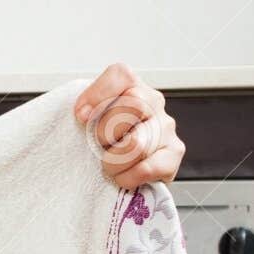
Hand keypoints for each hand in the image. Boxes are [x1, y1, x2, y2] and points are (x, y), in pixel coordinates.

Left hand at [73, 62, 184, 188]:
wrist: (112, 174)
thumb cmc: (97, 144)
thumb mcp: (84, 121)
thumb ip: (82, 109)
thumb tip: (82, 113)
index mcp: (131, 86)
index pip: (121, 75)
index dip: (97, 96)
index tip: (81, 117)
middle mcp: (153, 103)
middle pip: (132, 106)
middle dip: (105, 133)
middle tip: (99, 146)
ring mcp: (166, 128)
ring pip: (137, 143)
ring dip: (113, 161)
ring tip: (110, 164)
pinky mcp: (173, 155)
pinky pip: (147, 168)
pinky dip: (127, 178)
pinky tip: (123, 176)